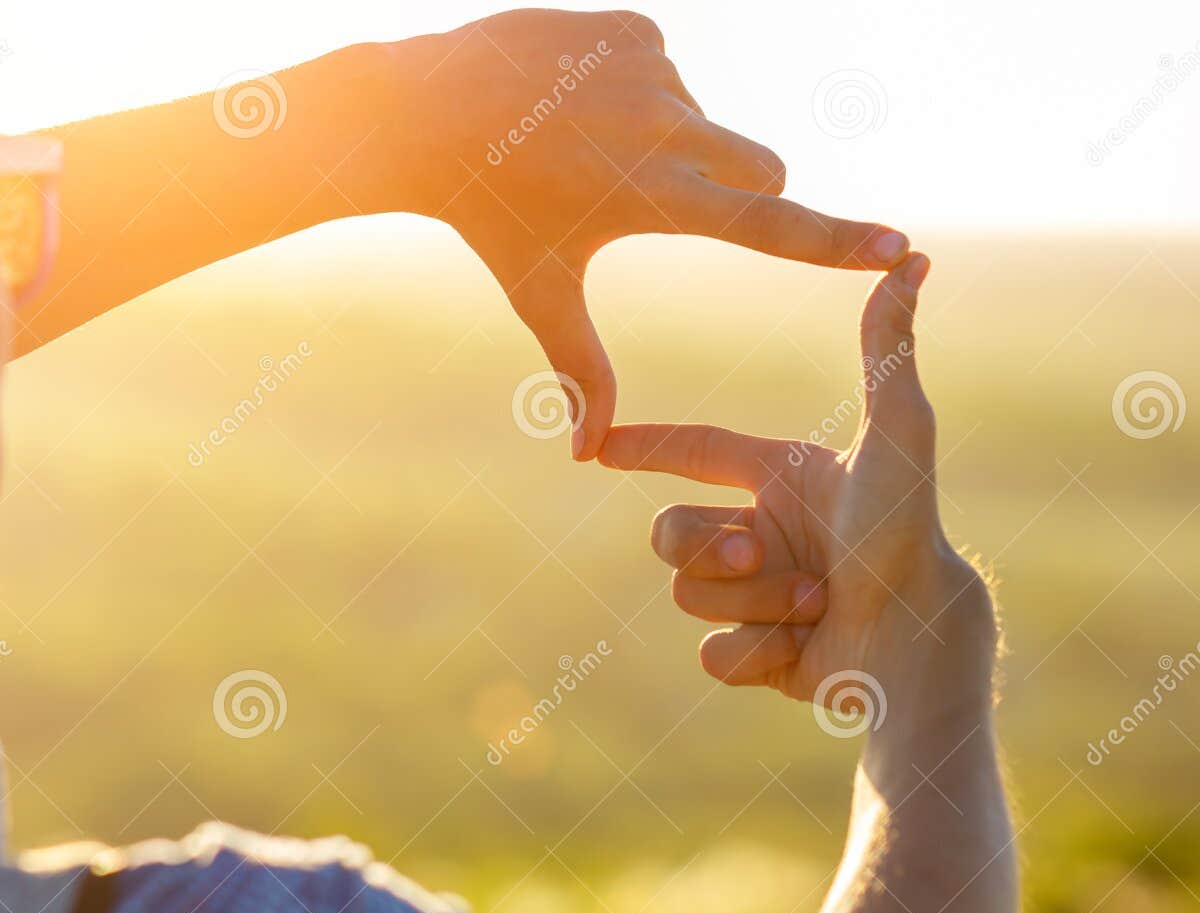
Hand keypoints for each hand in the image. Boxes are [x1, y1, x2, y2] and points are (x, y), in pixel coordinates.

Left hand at [391, 9, 910, 459]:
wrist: (429, 113)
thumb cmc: (491, 218)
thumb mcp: (540, 292)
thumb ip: (581, 368)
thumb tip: (588, 455)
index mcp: (654, 195)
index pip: (767, 226)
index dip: (836, 242)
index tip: (898, 245)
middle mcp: (665, 125)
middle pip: (760, 170)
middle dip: (736, 192)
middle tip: (660, 199)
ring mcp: (651, 70)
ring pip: (706, 123)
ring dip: (673, 143)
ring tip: (591, 150)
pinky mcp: (635, 28)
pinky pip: (668, 75)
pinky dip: (639, 97)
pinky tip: (580, 106)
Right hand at [600, 254, 993, 702]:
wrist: (919, 640)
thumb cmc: (909, 532)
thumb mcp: (897, 433)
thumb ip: (888, 349)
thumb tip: (915, 258)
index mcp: (783, 481)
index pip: (698, 451)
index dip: (645, 446)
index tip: (596, 446)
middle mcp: (767, 535)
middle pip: (670, 534)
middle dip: (708, 546)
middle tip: (760, 552)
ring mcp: (758, 599)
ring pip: (689, 597)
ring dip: (752, 601)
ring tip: (816, 602)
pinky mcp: (761, 658)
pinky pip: (712, 656)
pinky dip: (754, 653)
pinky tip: (803, 650)